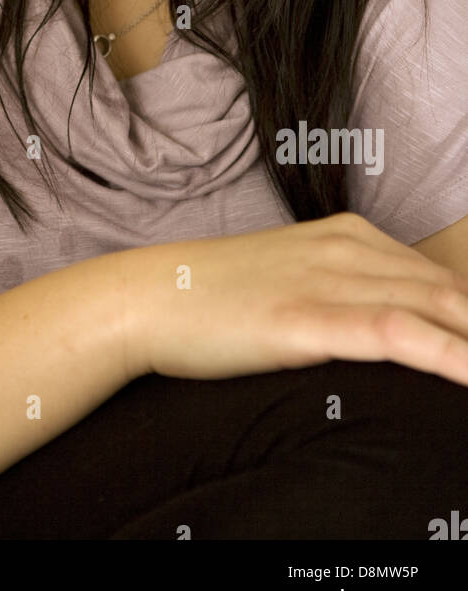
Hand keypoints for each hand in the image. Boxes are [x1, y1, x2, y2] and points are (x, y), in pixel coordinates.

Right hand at [122, 211, 467, 385]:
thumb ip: (339, 290)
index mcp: (347, 236)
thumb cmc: (214, 296)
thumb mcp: (290, 279)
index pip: (438, 278)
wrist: (152, 296)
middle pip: (450, 292)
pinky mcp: (309, 318)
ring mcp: (330, 280)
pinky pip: (396, 334)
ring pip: (436, 308)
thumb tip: (382, 324)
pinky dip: (445, 354)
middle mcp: (348, 249)